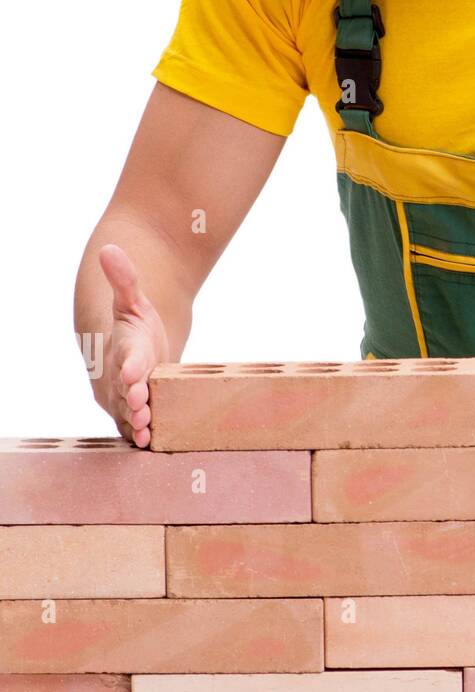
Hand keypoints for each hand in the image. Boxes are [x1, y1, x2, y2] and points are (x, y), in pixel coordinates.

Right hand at [95, 244, 169, 447]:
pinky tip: (148, 443)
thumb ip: (124, 279)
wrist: (131, 351)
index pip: (125, 356)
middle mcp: (121, 376)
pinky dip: (138, 434)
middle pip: (126, 389)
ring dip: (137, 420)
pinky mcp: (133, 412)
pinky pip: (133, 425)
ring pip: (129, 411)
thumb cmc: (135, 327)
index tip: (132, 371)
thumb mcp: (133, 301)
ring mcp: (126, 396)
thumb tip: (109, 248)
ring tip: (146, 428)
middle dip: (134, 397)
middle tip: (143, 405)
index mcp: (123, 347)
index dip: (128, 364)